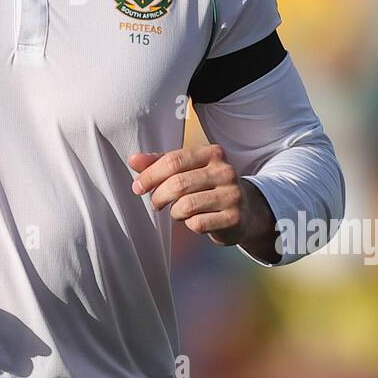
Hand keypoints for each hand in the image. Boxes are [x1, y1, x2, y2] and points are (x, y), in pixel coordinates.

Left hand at [128, 145, 280, 261]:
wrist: (244, 210)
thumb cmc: (206, 186)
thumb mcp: (186, 169)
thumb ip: (160, 162)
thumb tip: (133, 160)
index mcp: (212, 153)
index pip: (173, 161)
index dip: (150, 175)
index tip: (138, 188)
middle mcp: (225, 171)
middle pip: (178, 184)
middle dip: (159, 196)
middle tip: (156, 203)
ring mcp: (232, 195)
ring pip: (186, 206)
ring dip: (174, 212)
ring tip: (177, 212)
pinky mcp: (234, 218)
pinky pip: (197, 224)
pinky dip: (189, 224)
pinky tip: (194, 221)